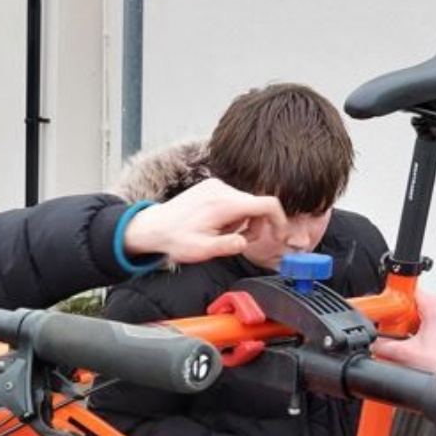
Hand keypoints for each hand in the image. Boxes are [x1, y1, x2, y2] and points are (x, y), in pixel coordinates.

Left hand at [122, 178, 285, 265]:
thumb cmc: (176, 239)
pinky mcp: (211, 186)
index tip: (281, 234)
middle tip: (240, 242)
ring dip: (242, 221)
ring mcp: (216, 185)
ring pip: (245, 203)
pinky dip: (232, 213)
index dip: (280, 220)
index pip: (267, 204)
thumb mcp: (203, 250)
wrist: (153, 226)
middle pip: (257, 204)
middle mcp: (222, 189)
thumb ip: (229, 246)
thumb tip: (245, 243)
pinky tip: (215, 225)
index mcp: (225, 204)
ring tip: (221, 234)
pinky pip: (233, 199)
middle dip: (256, 226)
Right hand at [372, 285, 435, 372]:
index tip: (390, 314)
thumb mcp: (407, 354)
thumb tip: (375, 345)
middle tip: (401, 331)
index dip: (397, 304)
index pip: (411, 293)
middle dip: (410, 315)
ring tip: (418, 335)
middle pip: (424, 303)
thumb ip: (385, 347)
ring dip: (427, 319)